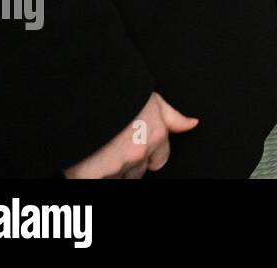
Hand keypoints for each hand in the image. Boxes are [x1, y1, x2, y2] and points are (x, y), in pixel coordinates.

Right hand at [63, 92, 197, 178]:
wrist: (84, 92)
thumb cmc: (117, 92)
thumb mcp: (151, 99)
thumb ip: (172, 116)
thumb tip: (192, 124)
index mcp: (156, 136)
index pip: (159, 161)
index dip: (146, 156)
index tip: (133, 147)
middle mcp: (139, 153)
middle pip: (137, 171)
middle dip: (127, 163)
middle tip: (111, 147)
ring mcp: (115, 166)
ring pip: (117, 179)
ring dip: (108, 171)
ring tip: (97, 152)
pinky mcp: (90, 175)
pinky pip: (96, 184)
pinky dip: (90, 177)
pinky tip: (86, 166)